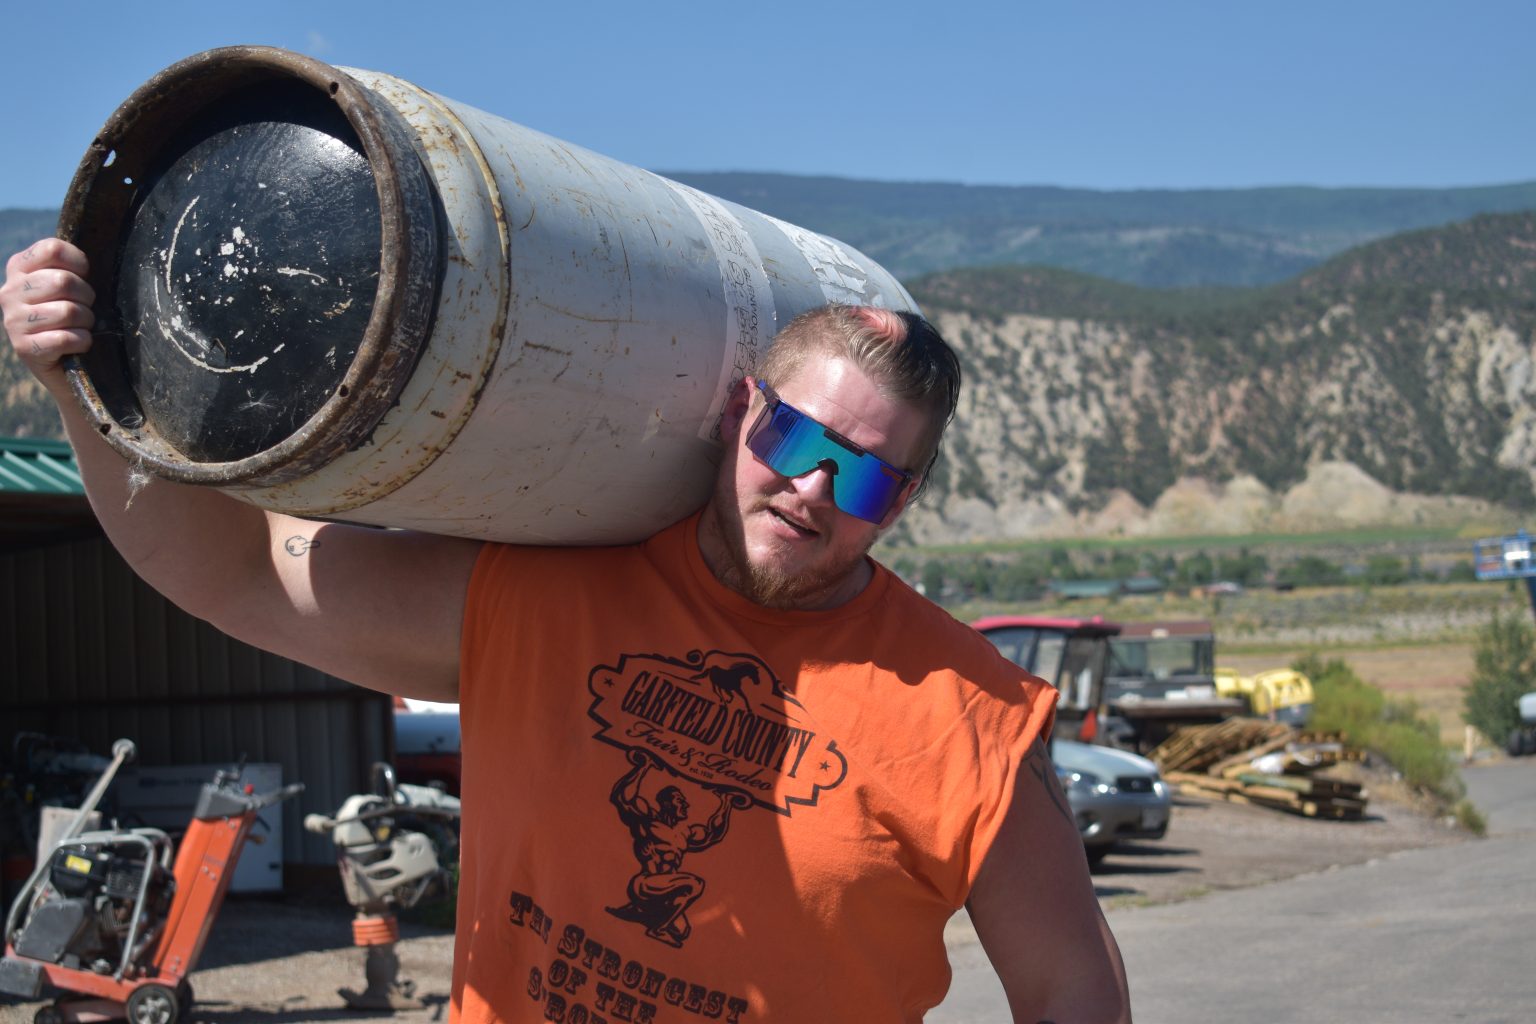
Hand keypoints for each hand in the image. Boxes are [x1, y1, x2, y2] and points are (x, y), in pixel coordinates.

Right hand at [1, 238, 96, 385]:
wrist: (62, 365)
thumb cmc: (70, 318)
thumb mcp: (66, 286)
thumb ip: (70, 267)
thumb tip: (96, 256)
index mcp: (19, 268)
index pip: (52, 249)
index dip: (79, 263)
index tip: (84, 277)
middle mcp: (10, 292)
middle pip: (63, 281)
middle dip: (87, 297)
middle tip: (86, 308)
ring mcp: (13, 321)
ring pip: (68, 311)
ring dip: (86, 322)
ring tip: (81, 326)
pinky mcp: (24, 348)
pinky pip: (66, 338)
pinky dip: (82, 342)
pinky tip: (78, 344)